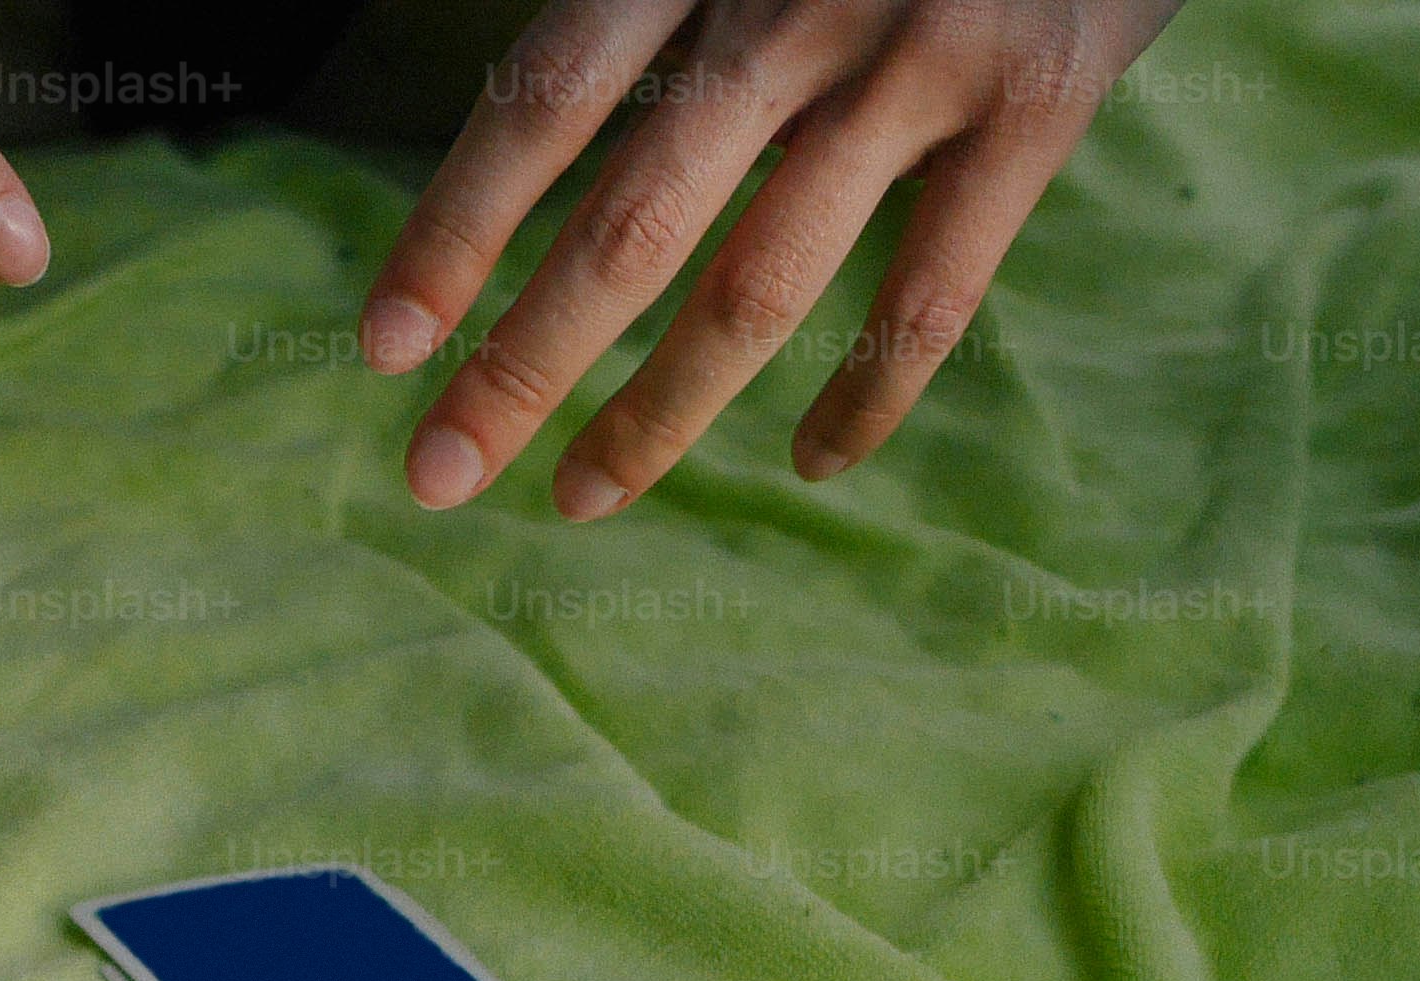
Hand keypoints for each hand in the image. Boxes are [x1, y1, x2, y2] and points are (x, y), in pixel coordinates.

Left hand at [358, 0, 1180, 517]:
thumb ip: (654, 12)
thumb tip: (540, 147)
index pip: (547, 97)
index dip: (454, 226)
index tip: (385, 342)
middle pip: (630, 218)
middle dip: (522, 363)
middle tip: (438, 471)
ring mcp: (921, 57)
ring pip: (760, 283)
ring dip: (658, 413)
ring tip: (582, 494)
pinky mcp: (1035, 108)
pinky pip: (930, 297)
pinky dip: (867, 400)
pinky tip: (813, 463)